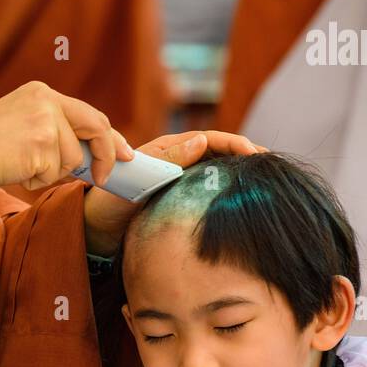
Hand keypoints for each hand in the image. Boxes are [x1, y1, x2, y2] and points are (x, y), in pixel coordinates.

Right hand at [0, 81, 132, 228]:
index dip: (108, 136)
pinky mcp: (44, 143)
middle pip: (96, 127)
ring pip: (72, 159)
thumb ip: (52, 133)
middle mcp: (46, 100)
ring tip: (19, 166)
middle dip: (107, 155)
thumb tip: (88, 160)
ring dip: (51, 172)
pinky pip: (56, 173)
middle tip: (109, 176)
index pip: (87, 113)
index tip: (124, 152)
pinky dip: (38, 181)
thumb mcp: (21, 128)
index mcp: (40, 93)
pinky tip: (15, 171)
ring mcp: (46, 120)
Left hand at [83, 130, 264, 256]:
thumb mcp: (138, 178)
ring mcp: (178, 178)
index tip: (254, 153)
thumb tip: (202, 141)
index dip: (233, 143)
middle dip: (244, 153)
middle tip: (271, 163)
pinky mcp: (179, 197)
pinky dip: (226, 188)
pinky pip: (207, 188)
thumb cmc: (111, 201)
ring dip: (238, 170)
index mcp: (167, 149)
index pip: (208, 138)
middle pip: (217, 151)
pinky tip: (240, 198)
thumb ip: (167, 161)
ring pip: (215, 169)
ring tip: (264, 178)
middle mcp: (175, 160)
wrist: (95, 227)